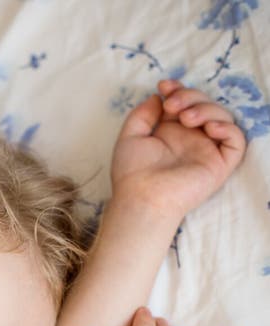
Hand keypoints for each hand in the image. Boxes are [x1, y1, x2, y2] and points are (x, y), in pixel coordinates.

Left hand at [111, 79, 245, 220]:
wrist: (141, 198)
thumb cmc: (132, 174)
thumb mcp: (130, 137)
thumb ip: (142, 114)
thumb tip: (158, 97)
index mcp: (171, 133)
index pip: (185, 103)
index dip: (179, 89)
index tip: (164, 87)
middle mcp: (190, 140)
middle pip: (204, 104)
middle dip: (190, 96)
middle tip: (172, 106)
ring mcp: (206, 151)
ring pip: (222, 117)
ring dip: (206, 109)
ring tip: (186, 118)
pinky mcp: (219, 165)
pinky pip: (236, 140)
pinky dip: (227, 128)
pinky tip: (209, 128)